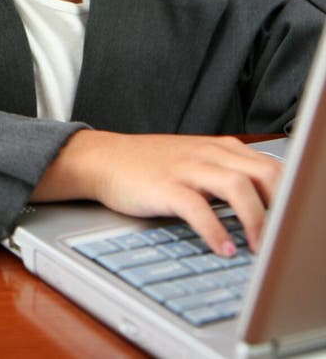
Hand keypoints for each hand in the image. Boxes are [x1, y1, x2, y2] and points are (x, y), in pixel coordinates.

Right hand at [31, 131, 281, 256]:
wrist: (104, 158)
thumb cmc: (152, 166)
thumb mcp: (197, 162)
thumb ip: (229, 175)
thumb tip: (267, 207)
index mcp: (221, 148)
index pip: (271, 167)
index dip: (290, 195)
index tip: (295, 221)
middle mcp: (208, 153)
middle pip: (263, 173)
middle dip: (281, 208)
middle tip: (282, 240)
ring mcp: (186, 167)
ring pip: (236, 187)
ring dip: (255, 220)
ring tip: (260, 250)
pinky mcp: (164, 186)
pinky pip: (197, 208)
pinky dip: (214, 231)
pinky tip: (223, 248)